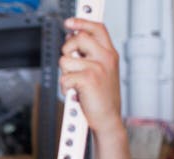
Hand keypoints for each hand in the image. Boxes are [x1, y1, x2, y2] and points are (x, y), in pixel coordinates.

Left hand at [59, 17, 123, 135]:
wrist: (108, 119)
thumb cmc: (102, 98)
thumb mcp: (102, 72)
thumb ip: (89, 55)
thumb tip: (71, 38)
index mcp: (110, 54)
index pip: (97, 29)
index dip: (82, 22)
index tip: (69, 22)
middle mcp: (106, 58)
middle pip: (78, 38)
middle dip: (67, 50)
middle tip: (70, 64)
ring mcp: (98, 68)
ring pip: (66, 60)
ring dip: (65, 74)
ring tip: (75, 84)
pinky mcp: (88, 79)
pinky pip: (64, 78)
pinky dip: (64, 88)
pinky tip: (74, 93)